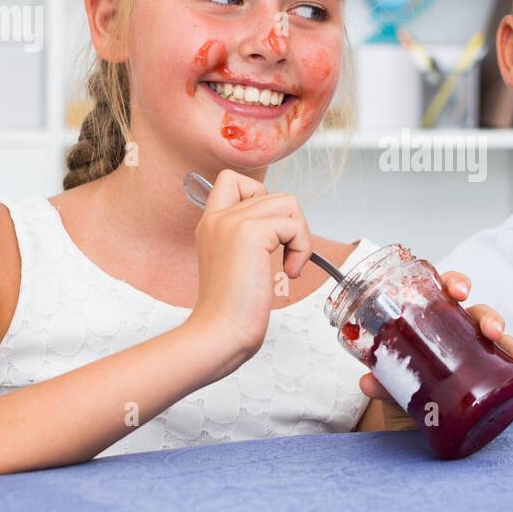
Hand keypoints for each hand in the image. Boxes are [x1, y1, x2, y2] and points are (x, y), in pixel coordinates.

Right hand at [185, 170, 311, 378]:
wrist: (220, 333)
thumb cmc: (231, 311)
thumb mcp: (236, 263)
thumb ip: (250, 236)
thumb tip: (284, 224)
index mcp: (211, 223)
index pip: (232, 179)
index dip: (260, 196)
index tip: (269, 233)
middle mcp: (218, 217)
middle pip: (272, 192)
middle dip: (290, 224)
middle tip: (286, 257)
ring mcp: (232, 222)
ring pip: (287, 202)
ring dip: (299, 235)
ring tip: (289, 264)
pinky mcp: (250, 233)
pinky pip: (293, 224)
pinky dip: (301, 248)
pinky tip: (289, 272)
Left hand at [358, 271, 512, 431]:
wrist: (411, 421)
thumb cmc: (402, 387)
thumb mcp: (391, 384)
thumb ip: (382, 381)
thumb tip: (368, 381)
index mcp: (431, 319)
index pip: (444, 290)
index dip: (455, 283)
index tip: (459, 291)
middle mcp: (455, 331)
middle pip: (476, 312)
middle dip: (489, 316)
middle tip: (491, 330)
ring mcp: (472, 351)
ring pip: (496, 336)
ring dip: (509, 342)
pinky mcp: (486, 373)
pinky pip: (505, 362)